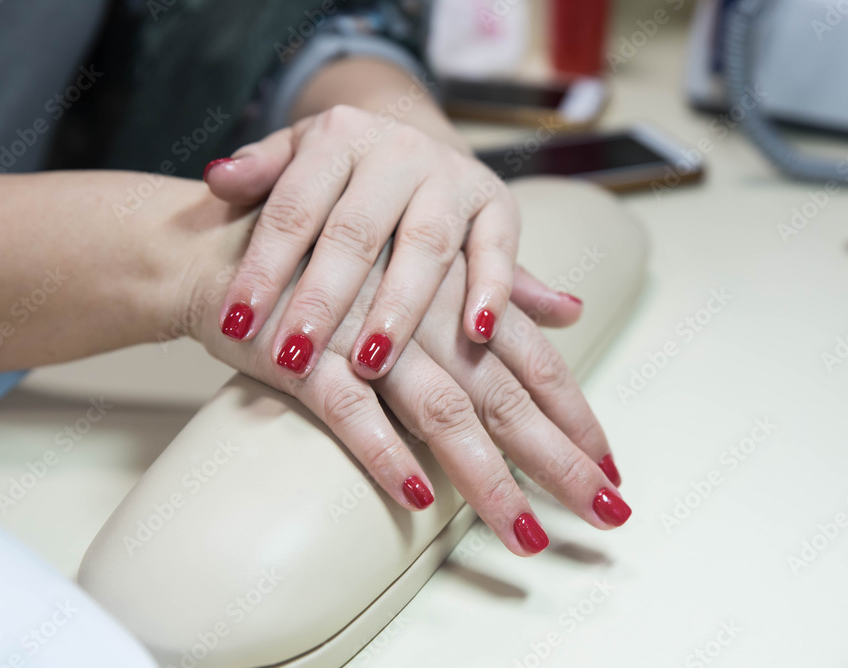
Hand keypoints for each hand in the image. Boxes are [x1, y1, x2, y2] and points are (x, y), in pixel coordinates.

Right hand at [184, 212, 628, 556]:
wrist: (236, 252)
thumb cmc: (341, 259)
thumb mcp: (432, 260)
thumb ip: (505, 286)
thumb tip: (571, 308)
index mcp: (463, 297)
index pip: (537, 365)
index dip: (577, 417)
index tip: (612, 468)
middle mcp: (429, 319)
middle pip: (507, 398)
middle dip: (559, 460)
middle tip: (605, 514)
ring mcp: (368, 339)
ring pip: (442, 412)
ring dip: (485, 478)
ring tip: (524, 534)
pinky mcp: (310, 357)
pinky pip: (350, 411)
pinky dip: (382, 451)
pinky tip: (415, 496)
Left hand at [204, 105, 520, 380]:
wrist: (413, 148)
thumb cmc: (339, 174)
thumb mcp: (293, 159)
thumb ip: (258, 172)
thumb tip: (217, 180)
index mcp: (339, 136)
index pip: (293, 208)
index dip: (263, 267)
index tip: (234, 324)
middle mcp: (399, 151)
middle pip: (356, 232)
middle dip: (323, 300)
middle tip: (293, 357)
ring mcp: (452, 175)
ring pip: (426, 246)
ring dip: (399, 308)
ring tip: (370, 361)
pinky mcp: (498, 202)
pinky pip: (499, 247)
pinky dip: (494, 289)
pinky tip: (478, 333)